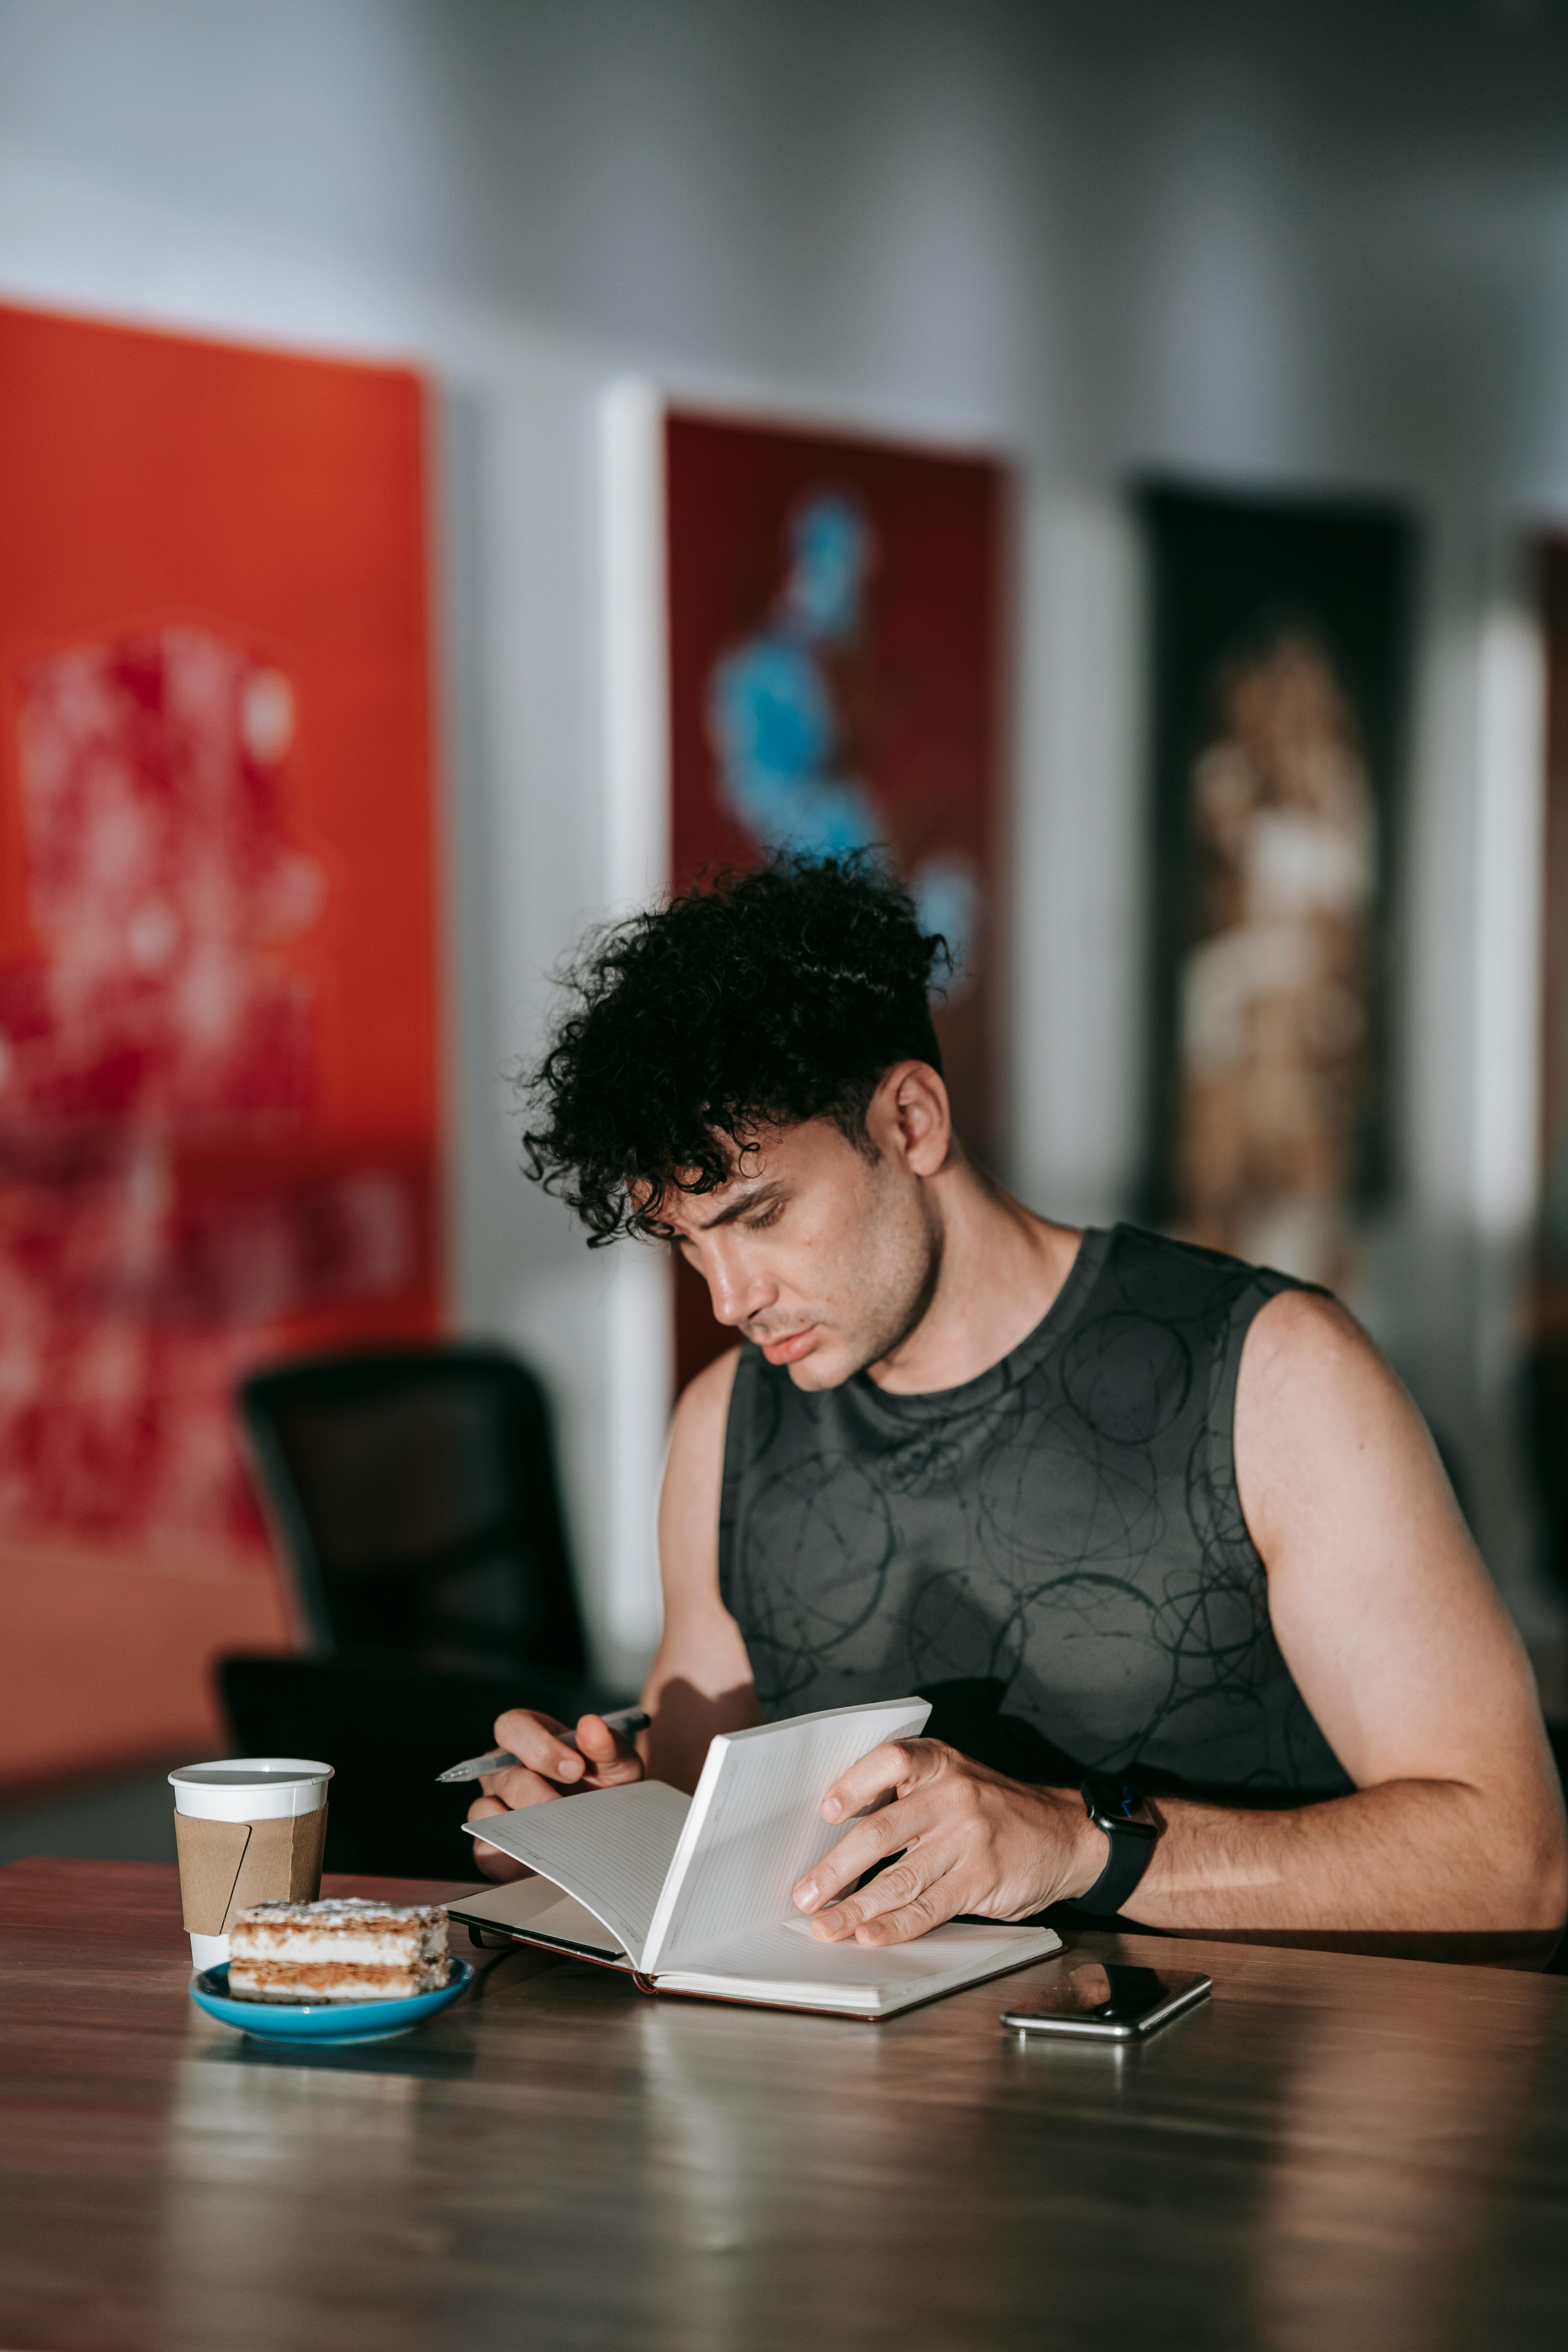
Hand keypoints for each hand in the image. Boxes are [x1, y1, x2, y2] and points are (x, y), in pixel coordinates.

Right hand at [466, 1707, 644, 1881]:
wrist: (611, 1833)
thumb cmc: (606, 1788)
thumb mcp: (617, 1765)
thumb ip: (607, 1745)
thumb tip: (592, 1725)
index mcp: (530, 1739)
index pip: (512, 1727)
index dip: (539, 1746)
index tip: (576, 1768)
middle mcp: (506, 1770)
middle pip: (504, 1775)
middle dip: (539, 1794)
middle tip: (569, 1809)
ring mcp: (494, 1806)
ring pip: (487, 1811)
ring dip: (523, 1825)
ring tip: (559, 1836)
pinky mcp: (491, 1845)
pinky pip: (485, 1849)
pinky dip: (511, 1855)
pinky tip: (543, 1856)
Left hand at [790, 1739, 1106, 1945]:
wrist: (1066, 1835)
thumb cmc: (994, 1810)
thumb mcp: (956, 1781)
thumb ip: (907, 1797)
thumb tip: (839, 1834)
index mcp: (939, 1764)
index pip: (890, 1761)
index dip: (854, 1784)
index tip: (825, 1812)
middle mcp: (953, 1796)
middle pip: (881, 1831)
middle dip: (835, 1868)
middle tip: (804, 1894)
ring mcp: (969, 1839)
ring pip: (899, 1877)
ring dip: (855, 1907)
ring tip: (825, 1926)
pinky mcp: (982, 1879)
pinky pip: (929, 1907)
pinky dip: (895, 1926)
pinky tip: (869, 1936)